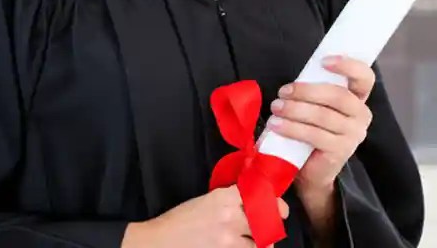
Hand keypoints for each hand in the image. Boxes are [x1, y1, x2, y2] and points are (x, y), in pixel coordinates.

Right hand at [122, 186, 288, 247]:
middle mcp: (229, 215)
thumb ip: (230, 199)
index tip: (280, 208)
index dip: (273, 201)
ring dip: (263, 243)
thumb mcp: (205, 201)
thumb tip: (254, 201)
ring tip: (261, 243)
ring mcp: (228, 239)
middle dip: (274, 222)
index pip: (259, 194)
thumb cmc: (179, 221)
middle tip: (275, 225)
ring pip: (261, 242)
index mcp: (223, 197)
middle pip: (267, 217)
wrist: (156, 243)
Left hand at [267, 55, 374, 192]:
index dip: (348, 66)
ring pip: (323, 115)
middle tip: (284, 91)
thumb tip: (298, 77)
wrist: (313, 172)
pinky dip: (292, 128)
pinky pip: (315, 135)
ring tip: (275, 108)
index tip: (324, 61)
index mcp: (358, 99)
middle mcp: (361, 115)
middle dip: (307, 91)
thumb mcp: (318, 107)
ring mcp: (353, 135)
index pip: (365, 77)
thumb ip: (316, 91)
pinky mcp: (340, 151)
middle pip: (338, 96)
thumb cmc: (313, 131)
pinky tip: (277, 125)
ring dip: (295, 109)